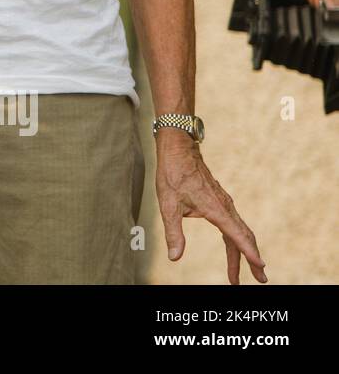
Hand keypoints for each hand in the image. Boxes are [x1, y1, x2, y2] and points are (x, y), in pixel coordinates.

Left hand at [155, 135, 265, 283]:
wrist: (179, 151)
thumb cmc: (173, 175)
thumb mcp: (168, 205)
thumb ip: (173, 233)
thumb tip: (174, 257)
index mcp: (215, 209)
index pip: (236, 236)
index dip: (248, 253)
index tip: (260, 266)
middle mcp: (225, 207)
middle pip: (245, 237)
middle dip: (252, 259)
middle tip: (261, 279)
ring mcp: (225, 203)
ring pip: (241, 231)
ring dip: (246, 251)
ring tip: (250, 269)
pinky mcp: (220, 201)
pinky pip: (235, 223)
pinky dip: (239, 239)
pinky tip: (236, 247)